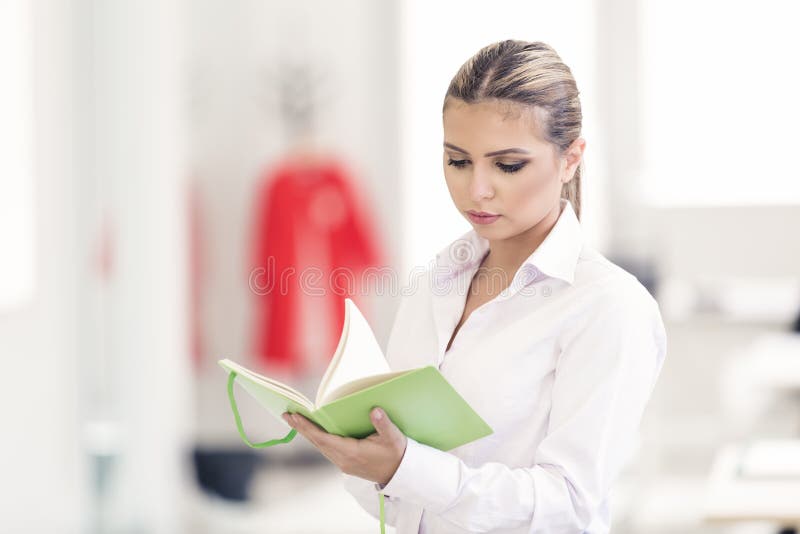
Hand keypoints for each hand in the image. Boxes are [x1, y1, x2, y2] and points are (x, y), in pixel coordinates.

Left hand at [282, 407, 407, 485]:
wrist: (402, 474)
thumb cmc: (398, 454)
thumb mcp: (394, 437)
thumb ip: (383, 424)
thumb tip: (374, 410)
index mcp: (352, 453)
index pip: (324, 439)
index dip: (308, 427)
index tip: (295, 417)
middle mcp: (344, 460)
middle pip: (317, 442)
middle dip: (301, 428)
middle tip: (286, 414)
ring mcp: (344, 463)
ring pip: (321, 446)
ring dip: (307, 433)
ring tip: (294, 420)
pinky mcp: (347, 462)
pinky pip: (327, 448)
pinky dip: (317, 438)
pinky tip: (313, 430)